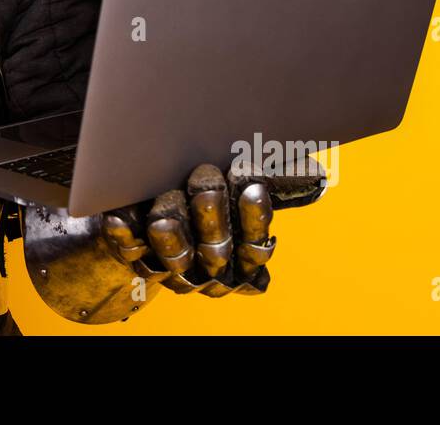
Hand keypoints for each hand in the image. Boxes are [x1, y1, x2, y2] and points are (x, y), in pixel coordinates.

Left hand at [100, 160, 325, 295]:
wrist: (149, 210)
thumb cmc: (208, 192)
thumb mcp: (240, 183)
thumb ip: (274, 178)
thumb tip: (318, 174)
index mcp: (240, 252)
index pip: (254, 243)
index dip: (253, 217)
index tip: (251, 186)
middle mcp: (209, 265)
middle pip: (214, 248)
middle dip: (210, 215)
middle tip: (204, 181)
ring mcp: (170, 265)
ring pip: (174, 257)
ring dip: (171, 237)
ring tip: (164, 215)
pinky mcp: (132, 254)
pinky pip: (128, 249)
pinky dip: (124, 235)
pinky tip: (120, 217)